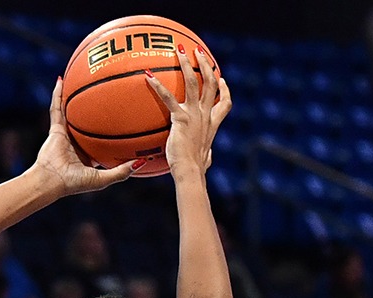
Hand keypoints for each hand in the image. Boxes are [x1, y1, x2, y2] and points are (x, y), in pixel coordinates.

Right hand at [29, 79, 135, 194]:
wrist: (52, 182)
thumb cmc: (75, 183)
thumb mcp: (103, 178)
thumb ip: (122, 171)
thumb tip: (143, 162)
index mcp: (90, 154)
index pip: (103, 138)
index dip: (113, 128)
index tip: (126, 116)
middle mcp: (78, 142)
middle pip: (89, 120)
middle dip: (96, 107)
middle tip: (108, 91)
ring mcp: (66, 135)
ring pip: (72, 111)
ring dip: (74, 96)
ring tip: (80, 79)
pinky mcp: (55, 130)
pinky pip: (56, 109)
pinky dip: (57, 95)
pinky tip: (60, 81)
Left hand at [145, 48, 230, 176]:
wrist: (191, 171)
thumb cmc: (194, 169)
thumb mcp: (205, 159)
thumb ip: (206, 153)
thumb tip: (206, 158)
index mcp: (212, 124)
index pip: (224, 104)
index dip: (224, 90)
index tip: (221, 79)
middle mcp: (205, 115)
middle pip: (210, 83)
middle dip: (206, 65)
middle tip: (199, 52)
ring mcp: (194, 114)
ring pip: (193, 82)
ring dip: (187, 64)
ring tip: (180, 50)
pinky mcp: (181, 118)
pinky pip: (168, 98)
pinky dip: (157, 86)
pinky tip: (147, 76)